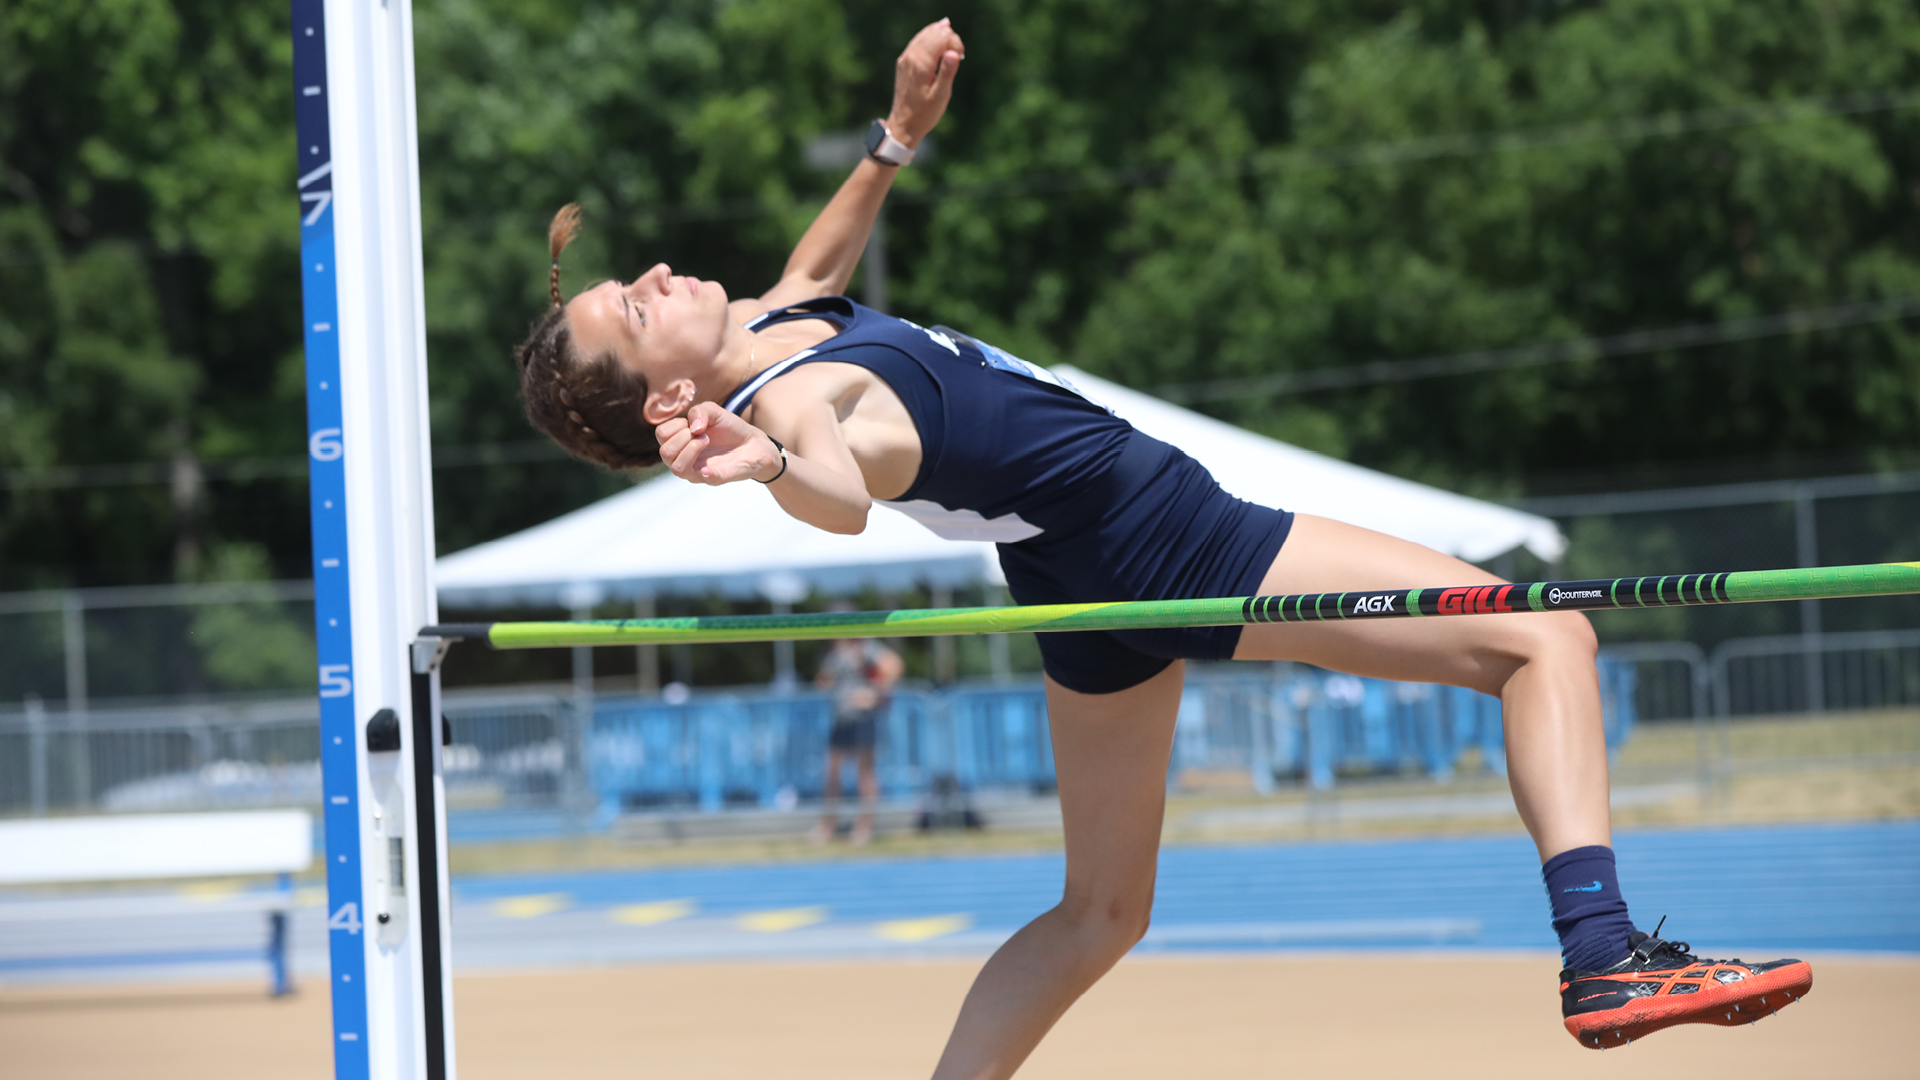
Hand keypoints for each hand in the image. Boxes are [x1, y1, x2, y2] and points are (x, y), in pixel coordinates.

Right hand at [655, 402, 783, 485]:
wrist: (752, 442)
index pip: (661, 434)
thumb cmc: (728, 427)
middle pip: (665, 452)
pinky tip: (709, 465)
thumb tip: (693, 429)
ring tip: (707, 440)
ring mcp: (697, 471)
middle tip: (703, 433)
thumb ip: (700, 412)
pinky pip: (704, 479)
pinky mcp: (714, 479)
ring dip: (691, 449)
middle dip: (683, 437)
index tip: (695, 422)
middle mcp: (683, 458)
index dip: (676, 425)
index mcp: (679, 441)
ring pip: (677, 468)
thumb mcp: (713, 411)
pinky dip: (705, 471)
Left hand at [886, 19, 964, 146]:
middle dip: (950, 38)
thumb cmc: (925, 113)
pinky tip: (940, 33)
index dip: (955, 43)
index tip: (961, 58)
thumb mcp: (941, 96)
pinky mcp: (904, 61)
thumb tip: (953, 52)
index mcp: (921, 64)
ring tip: (952, 48)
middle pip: (935, 32)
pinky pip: (919, 40)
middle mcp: (911, 56)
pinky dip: (931, 36)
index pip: (942, 37)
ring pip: (926, 33)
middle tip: (957, 56)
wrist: (904, 124)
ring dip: (941, 36)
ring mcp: (906, 57)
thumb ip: (947, 72)